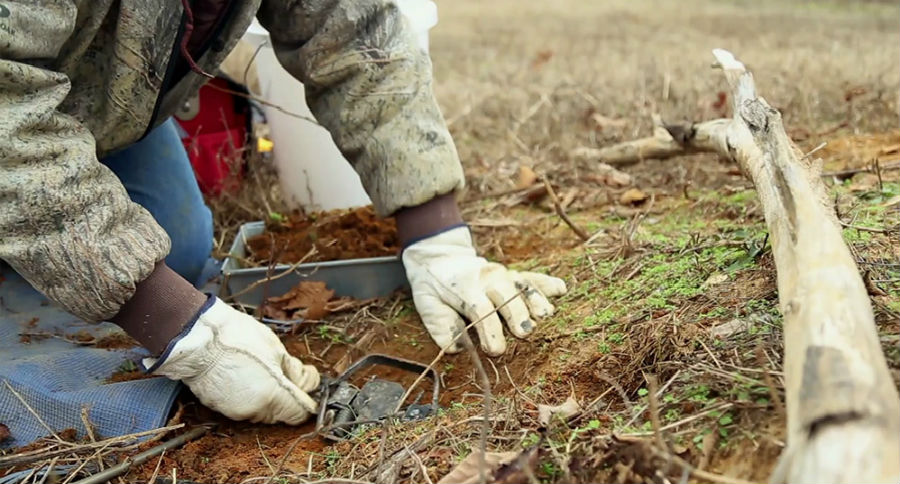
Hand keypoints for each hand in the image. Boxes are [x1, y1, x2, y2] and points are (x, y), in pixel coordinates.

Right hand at [143, 297, 319, 423]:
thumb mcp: (276, 350)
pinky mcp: (219, 407)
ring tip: (260, 369)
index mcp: (272, 396)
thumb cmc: (237, 337)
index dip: (306, 400)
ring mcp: (234, 411)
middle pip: (280, 413)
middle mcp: (253, 410)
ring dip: (267, 396)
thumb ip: (296, 372)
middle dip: (286, 396)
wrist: (198, 336)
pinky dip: (248, 395)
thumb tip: (310, 383)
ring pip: (261, 411)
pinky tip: (243, 374)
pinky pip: (243, 406)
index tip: (305, 386)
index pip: (299, 414)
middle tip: (282, 370)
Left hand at [402, 227, 566, 355]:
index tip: (495, 350)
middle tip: (524, 333)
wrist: (439, 258)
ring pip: (523, 285)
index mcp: (465, 287)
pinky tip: (562, 290)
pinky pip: (532, 277)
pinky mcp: (512, 275)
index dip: (489, 329)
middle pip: (507, 295)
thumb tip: (458, 348)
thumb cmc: (433, 288)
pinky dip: (547, 283)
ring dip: (536, 300)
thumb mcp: (426, 305)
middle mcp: (487, 279)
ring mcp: (503, 275)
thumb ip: (440, 326)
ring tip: (547, 315)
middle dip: (517, 315)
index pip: (480, 308)